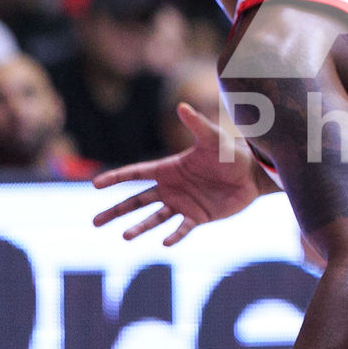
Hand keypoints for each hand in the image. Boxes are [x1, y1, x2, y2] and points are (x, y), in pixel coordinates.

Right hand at [93, 103, 262, 245]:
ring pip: (154, 218)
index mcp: (169, 168)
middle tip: (95, 222)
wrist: (253, 173)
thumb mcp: (213, 139)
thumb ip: (197, 125)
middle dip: (116, 211)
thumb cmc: (232, 153)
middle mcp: (171, 188)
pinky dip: (174, 236)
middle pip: (136, 201)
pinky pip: (182, 228)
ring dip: (139, 227)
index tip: (96, 184)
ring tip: (124, 236)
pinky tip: (164, 243)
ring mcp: (183, 203)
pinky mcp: (198, 216)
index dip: (116, 178)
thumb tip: (182, 105)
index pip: (136, 174)